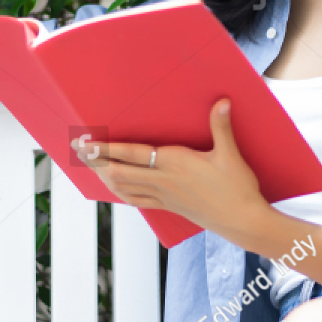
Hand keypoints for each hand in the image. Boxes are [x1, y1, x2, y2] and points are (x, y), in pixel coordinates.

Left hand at [70, 98, 268, 238]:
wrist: (242, 221)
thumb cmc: (237, 188)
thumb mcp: (230, 154)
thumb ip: (221, 126)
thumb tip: (223, 101)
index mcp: (175, 163)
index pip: (131, 154)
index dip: (106, 149)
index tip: (87, 142)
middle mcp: (163, 180)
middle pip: (118, 172)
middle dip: (95, 161)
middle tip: (78, 149)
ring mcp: (163, 196)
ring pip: (123, 188)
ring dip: (103, 176)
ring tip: (89, 164)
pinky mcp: (167, 206)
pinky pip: (136, 200)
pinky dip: (119, 191)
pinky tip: (113, 186)